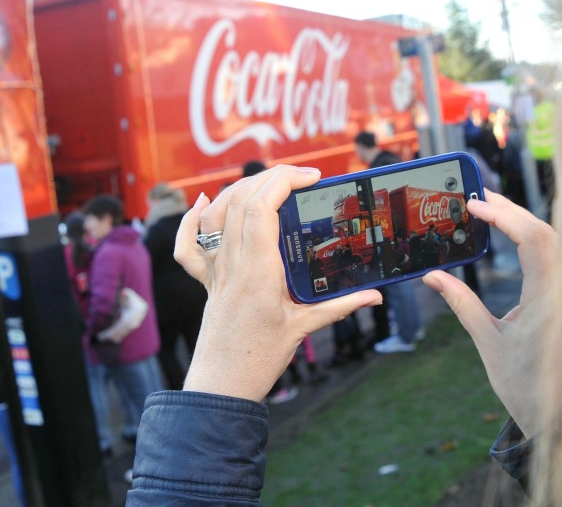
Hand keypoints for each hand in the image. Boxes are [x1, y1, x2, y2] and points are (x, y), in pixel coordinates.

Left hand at [175, 165, 381, 401]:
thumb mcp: (304, 329)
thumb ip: (339, 307)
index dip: (283, 181)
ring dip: (240, 189)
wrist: (221, 384)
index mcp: (258, 272)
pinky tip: (204, 202)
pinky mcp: (204, 280)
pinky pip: (187, 245)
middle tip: (301, 178)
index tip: (311, 177)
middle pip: (240, 201)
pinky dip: (190, 219)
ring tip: (269, 183)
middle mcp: (232, 264)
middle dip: (270, 178)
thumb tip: (374, 294)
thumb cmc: (259, 359)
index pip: (261, 208)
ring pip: (216, 215)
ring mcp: (214, 270)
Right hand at [423, 190, 554, 436]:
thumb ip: (462, 304)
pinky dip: (536, 239)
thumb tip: (432, 276)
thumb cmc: (525, 385)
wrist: (560, 417)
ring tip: (492, 210)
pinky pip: (559, 257)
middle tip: (477, 197)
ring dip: (525, 221)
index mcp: (549, 301)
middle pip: (547, 232)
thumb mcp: (488, 342)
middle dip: (512, 209)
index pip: (533, 240)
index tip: (474, 204)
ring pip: (557, 241)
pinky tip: (515, 234)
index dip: (504, 215)